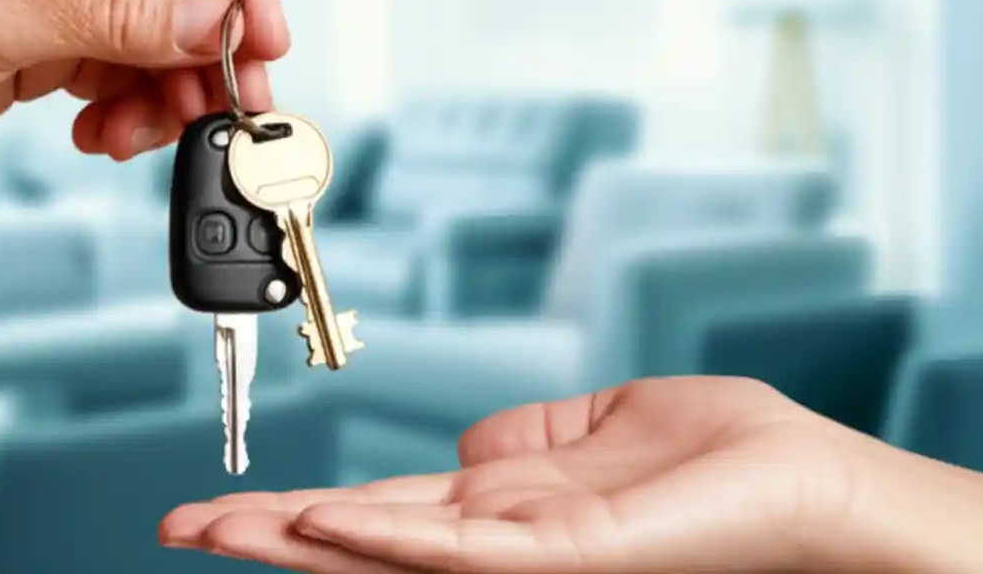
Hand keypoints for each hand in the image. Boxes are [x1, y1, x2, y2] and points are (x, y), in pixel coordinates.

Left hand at [0, 0, 286, 179]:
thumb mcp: (2, 8)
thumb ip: (121, 13)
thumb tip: (218, 18)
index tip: (263, 34)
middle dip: (211, 45)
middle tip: (231, 101)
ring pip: (163, 33)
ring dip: (169, 90)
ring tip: (148, 130)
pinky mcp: (57, 37)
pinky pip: (128, 71)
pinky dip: (131, 110)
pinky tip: (102, 133)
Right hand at [162, 377, 982, 572]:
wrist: (803, 491)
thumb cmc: (715, 460)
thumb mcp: (588, 427)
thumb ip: (517, 436)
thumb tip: (464, 448)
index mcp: (499, 506)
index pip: (376, 507)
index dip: (296, 508)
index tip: (230, 503)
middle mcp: (495, 538)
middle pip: (358, 538)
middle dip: (264, 534)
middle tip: (179, 523)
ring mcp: (523, 555)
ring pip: (387, 551)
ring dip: (296, 540)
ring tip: (218, 527)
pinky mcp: (562, 555)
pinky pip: (458, 550)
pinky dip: (385, 536)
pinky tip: (326, 521)